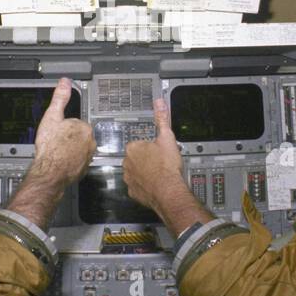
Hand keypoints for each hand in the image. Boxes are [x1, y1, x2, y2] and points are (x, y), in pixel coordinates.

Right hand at [29, 77, 95, 186]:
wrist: (49, 172)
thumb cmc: (50, 147)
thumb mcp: (52, 116)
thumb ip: (60, 98)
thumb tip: (65, 82)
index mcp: (84, 128)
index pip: (75, 122)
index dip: (64, 126)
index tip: (57, 131)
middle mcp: (90, 142)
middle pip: (77, 136)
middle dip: (68, 138)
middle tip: (55, 141)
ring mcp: (88, 157)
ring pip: (78, 149)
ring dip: (69, 150)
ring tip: (57, 151)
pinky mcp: (84, 169)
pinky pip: (77, 162)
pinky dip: (70, 161)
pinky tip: (60, 161)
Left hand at [123, 99, 201, 228]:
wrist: (168, 190)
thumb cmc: (167, 167)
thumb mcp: (167, 138)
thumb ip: (162, 119)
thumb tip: (159, 104)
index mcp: (133, 148)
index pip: (138, 144)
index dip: (149, 147)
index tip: (157, 151)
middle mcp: (127, 163)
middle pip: (135, 158)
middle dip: (145, 160)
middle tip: (159, 162)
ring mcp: (129, 178)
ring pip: (135, 172)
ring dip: (144, 173)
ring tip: (158, 173)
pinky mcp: (133, 191)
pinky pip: (137, 186)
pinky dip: (144, 186)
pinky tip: (154, 184)